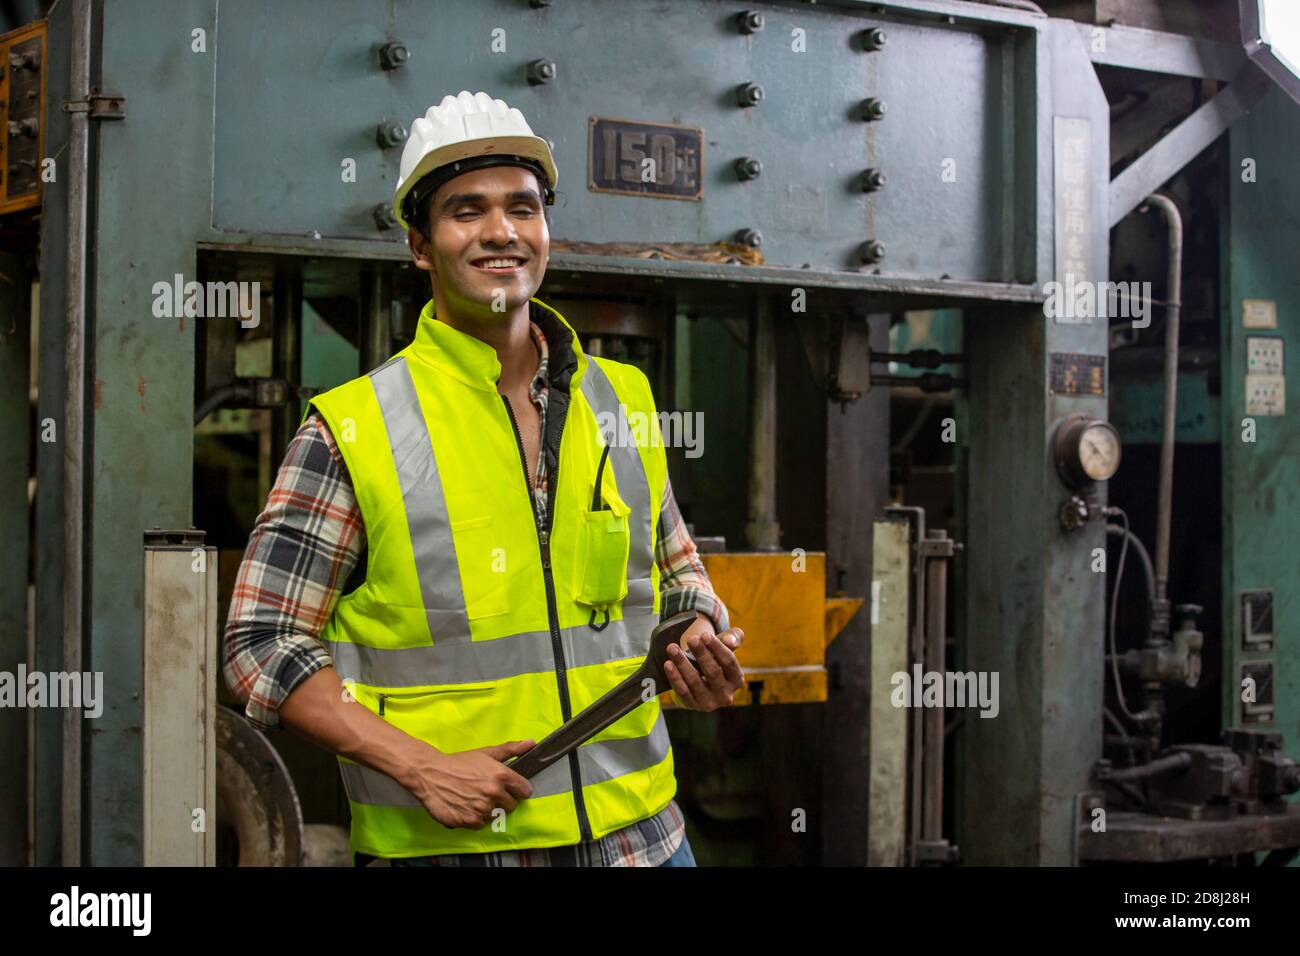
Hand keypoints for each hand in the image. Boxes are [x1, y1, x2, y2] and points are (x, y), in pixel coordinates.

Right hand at [404, 739, 534, 829]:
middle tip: (487, 792)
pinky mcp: (469, 820)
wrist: (430, 774)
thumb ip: (511, 749)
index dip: (517, 789)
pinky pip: (481, 824)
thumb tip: (531, 743)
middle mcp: (494, 792)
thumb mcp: (486, 753)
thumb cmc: (458, 763)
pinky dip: (475, 818)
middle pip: (512, 806)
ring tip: (474, 798)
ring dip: (488, 810)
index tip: (510, 788)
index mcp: (501, 775)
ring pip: (496, 816)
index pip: (525, 791)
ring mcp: (482, 808)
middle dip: (502, 800)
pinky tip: (467, 806)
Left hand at [663, 612, 744, 711]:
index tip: (705, 634)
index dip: (717, 648)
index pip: (729, 662)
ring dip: (683, 663)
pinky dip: (674, 677)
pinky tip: (668, 664)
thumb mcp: (726, 647)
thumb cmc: (716, 658)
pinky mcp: (692, 705)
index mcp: (737, 680)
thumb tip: (730, 640)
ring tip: (672, 648)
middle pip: (713, 672)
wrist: (701, 680)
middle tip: (691, 639)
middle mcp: (726, 695)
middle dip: (701, 654)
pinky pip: (682, 691)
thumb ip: (733, 638)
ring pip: (695, 682)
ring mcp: (709, 703)